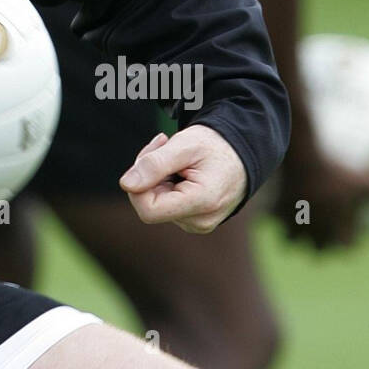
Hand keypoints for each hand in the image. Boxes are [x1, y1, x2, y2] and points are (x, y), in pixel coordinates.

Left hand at [119, 126, 246, 232]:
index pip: (148, 209)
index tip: (151, 154)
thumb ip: (154, 164)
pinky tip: (180, 169)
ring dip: (156, 176)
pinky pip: (165, 204)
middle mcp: (200, 221)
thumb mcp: (184, 145)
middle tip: (163, 144)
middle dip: (148, 173)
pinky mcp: (193, 220)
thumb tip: (126, 185)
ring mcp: (197, 224)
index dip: (139, 183)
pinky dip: (165, 183)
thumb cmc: (215, 146)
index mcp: (202, 203)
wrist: (242, 151)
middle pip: (149, 203)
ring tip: (176, 156)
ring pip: (155, 202)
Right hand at [273, 150, 368, 248]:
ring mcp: (294, 222)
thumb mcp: (365, 181)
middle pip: (317, 250)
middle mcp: (315, 231)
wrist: (303, 162)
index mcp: (337, 228)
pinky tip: (276, 215)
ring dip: (294, 239)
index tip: (349, 240)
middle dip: (319, 248)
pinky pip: (273, 222)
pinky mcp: (276, 211)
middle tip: (321, 241)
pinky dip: (275, 221)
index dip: (348, 243)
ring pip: (291, 241)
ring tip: (295, 233)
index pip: (345, 245)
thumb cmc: (337, 172)